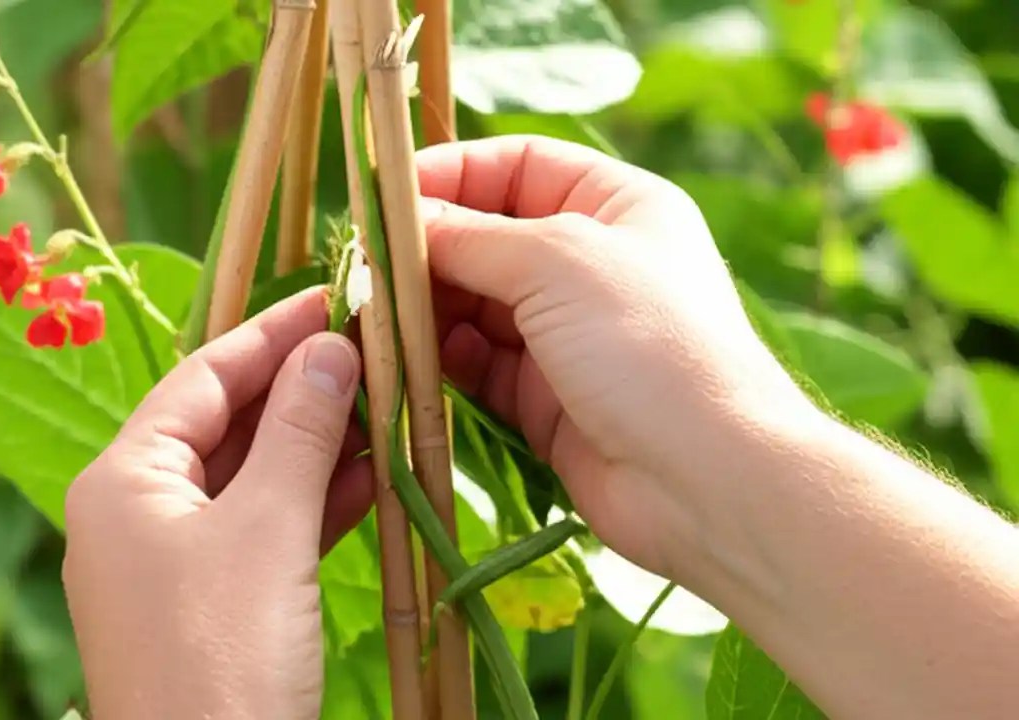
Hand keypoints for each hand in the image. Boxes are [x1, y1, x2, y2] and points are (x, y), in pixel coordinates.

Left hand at [62, 290, 371, 719]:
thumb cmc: (225, 656)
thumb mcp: (268, 531)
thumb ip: (301, 432)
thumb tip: (333, 348)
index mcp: (123, 480)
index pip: (202, 377)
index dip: (272, 333)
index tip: (336, 295)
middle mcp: (137, 512)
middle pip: (226, 423)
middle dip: (300, 388)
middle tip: (372, 346)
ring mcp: (173, 563)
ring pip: (252, 479)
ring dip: (318, 444)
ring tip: (387, 401)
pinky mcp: (212, 606)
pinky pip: (265, 532)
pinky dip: (316, 503)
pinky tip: (375, 475)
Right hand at [418, 135, 815, 581]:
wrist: (705, 479)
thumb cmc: (646, 343)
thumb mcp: (557, 261)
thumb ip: (471, 237)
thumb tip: (403, 221)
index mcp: (615, 206)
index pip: (517, 165)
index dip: (449, 174)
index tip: (383, 196)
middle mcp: (591, 266)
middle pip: (487, 239)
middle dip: (427, 250)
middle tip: (364, 267)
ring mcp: (567, 336)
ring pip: (474, 306)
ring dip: (426, 308)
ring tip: (375, 315)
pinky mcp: (544, 400)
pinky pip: (478, 367)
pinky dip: (442, 360)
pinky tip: (409, 359)